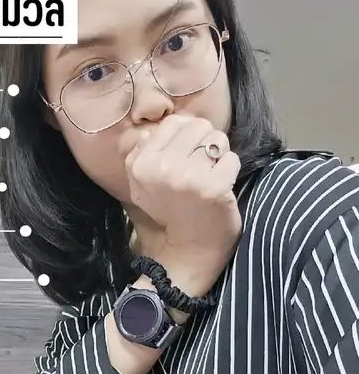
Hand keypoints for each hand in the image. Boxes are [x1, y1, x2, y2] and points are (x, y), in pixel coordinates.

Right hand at [119, 115, 241, 296]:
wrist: (188, 251)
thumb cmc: (169, 213)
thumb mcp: (142, 184)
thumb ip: (142, 153)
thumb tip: (152, 128)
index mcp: (140, 163)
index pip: (175, 123)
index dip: (187, 137)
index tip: (187, 158)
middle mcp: (161, 168)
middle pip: (199, 126)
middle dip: (205, 144)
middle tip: (202, 169)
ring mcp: (188, 178)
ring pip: (218, 139)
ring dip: (219, 156)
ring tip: (211, 177)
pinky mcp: (214, 188)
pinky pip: (232, 159)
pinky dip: (230, 172)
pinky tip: (221, 188)